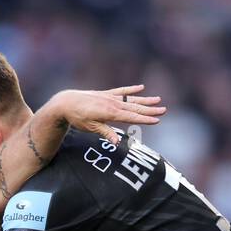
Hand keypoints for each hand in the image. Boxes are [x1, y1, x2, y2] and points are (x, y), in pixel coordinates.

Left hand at [47, 84, 165, 142]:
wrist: (66, 102)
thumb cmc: (77, 117)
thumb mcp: (90, 128)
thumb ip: (105, 133)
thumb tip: (117, 142)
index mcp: (110, 113)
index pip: (131, 117)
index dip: (144, 119)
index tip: (156, 120)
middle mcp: (113, 103)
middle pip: (135, 107)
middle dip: (150, 110)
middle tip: (164, 110)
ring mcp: (110, 97)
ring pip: (131, 99)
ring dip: (145, 100)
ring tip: (158, 100)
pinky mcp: (106, 94)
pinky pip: (122, 91)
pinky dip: (131, 90)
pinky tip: (141, 88)